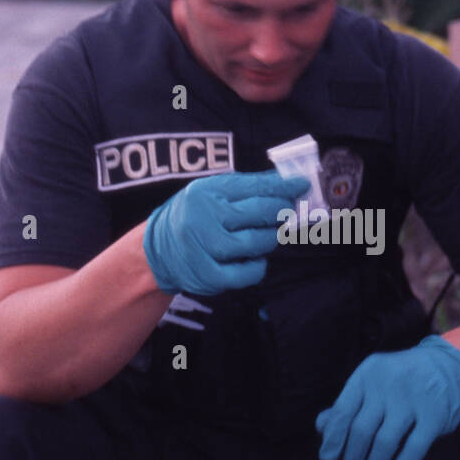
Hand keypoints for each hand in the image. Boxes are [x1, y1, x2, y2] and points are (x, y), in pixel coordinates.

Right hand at [142, 169, 310, 296]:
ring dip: (271, 238)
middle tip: (287, 212)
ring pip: (257, 243)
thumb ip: (246, 187)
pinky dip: (258, 265)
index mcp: (205, 192)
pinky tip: (253, 258)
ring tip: (268, 234)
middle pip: (260, 213)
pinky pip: (249, 272)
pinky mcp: (209, 276)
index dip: (283, 187)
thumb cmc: (194, 217)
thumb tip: (286, 183)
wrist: (157, 252)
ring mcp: (204, 249)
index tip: (301, 185)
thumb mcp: (211, 193)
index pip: (254, 187)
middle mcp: (203, 218)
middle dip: (281, 211)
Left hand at [315, 334, 459, 459]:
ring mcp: (413, 399)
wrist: (450, 365)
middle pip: (361, 430)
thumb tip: (322, 429)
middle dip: (351, 457)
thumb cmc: (401, 381)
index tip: (328, 459)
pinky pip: (414, 448)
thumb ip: (347, 404)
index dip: (333, 439)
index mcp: (368, 374)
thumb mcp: (372, 382)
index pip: (343, 411)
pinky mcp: (436, 415)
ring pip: (385, 442)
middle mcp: (388, 384)